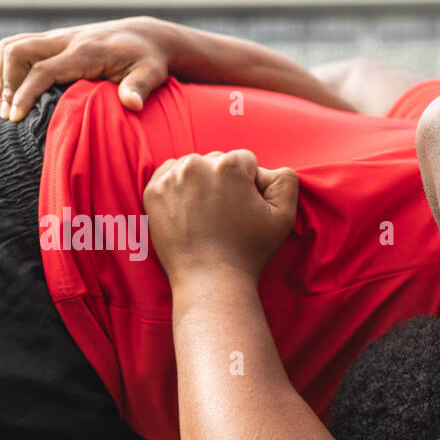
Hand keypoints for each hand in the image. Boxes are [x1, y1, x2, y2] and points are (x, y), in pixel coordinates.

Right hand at [0, 16, 179, 121]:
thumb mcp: (151, 73)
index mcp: (85, 51)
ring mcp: (58, 38)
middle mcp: (66, 40)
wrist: (145, 37)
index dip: (25, 93)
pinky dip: (4, 65)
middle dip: (5, 82)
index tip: (14, 116)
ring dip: (0, 73)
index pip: (44, 70)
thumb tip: (132, 105)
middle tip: (5, 113)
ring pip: (13, 46)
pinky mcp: (55, 41)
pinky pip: (19, 46)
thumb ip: (139, 88)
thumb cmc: (148, 60)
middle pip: (18, 51)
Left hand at [143, 150, 298, 284]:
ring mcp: (171, 178)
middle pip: (218, 161)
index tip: (245, 210)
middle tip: (226, 215)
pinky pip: (169, 174)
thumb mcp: (284, 216)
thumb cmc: (249, 251)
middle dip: (225, 181)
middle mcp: (197, 165)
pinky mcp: (153, 192)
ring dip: (202, 183)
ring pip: (194, 166)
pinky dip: (179, 186)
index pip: (245, 161)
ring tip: (208, 214)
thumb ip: (286, 180)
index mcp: (229, 165)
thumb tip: (266, 170)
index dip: (250, 185)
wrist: (210, 279)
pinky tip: (190, 210)